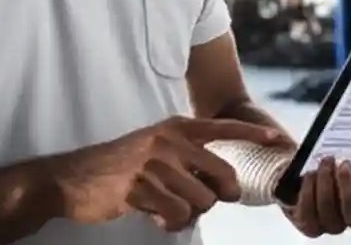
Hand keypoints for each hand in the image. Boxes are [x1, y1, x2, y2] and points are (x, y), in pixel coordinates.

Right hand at [47, 116, 283, 230]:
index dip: (252, 134)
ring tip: (167, 208)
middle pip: (222, 176)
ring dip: (188, 213)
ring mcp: (155, 163)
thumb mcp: (155, 147)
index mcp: (175, 128)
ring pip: (201, 201)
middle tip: (200, 201)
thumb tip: (219, 183)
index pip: (222, 128)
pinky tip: (154, 215)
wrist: (73, 178)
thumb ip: (186, 157)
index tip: (276, 139)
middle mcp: (169, 141)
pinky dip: (170, 222)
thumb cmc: (118, 166)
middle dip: (218, 196)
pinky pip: (176, 215)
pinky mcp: (140, 188)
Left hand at [282, 156, 350, 236]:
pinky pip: (309, 218)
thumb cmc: (337, 152)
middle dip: (348, 189)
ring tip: (325, 161)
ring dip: (326, 186)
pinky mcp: (310, 223)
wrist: (307, 162)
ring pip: (331, 216)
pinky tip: (310, 175)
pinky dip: (308, 194)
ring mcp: (333, 222)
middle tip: (344, 163)